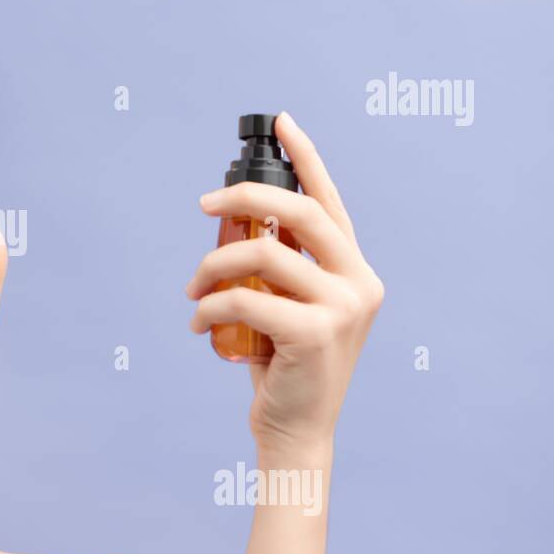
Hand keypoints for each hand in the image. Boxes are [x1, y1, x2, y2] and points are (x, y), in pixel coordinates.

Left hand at [184, 111, 383, 457]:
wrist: (296, 431)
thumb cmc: (285, 367)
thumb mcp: (290, 309)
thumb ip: (283, 271)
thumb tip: (240, 224)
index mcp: (356, 272)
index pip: (331, 203)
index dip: (307, 158)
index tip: (282, 122)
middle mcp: (361, 283)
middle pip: (300, 214)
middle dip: (244, 200)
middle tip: (204, 206)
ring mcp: (344, 308)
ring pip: (263, 255)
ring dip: (212, 268)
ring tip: (193, 292)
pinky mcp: (316, 333)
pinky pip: (246, 298)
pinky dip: (211, 306)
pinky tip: (198, 323)